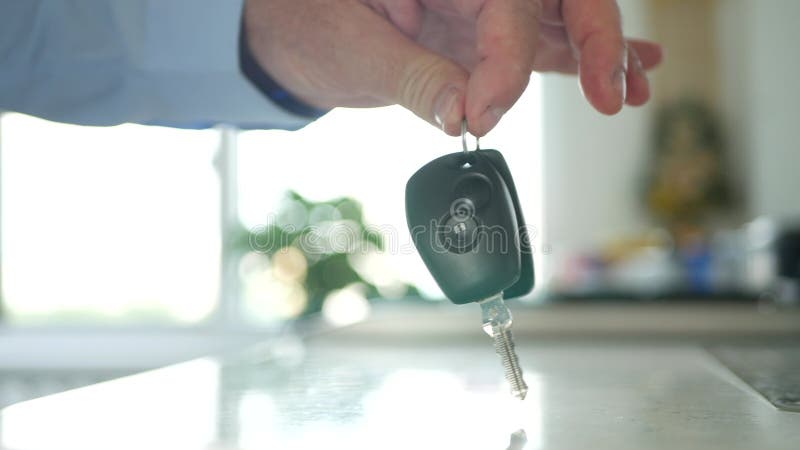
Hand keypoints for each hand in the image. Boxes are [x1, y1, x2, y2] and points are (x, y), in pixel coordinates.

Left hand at [244, 0, 661, 135]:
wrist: (287, 32)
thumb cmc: (305, 21)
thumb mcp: (352, 47)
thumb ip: (414, 78)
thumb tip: (465, 115)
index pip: (502, 2)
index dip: (504, 63)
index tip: (480, 114)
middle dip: (593, 39)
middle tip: (613, 91)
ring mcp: (478, 2)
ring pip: (556, 18)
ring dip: (599, 54)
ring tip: (633, 87)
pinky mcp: (477, 29)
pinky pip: (536, 41)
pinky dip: (572, 62)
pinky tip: (613, 76)